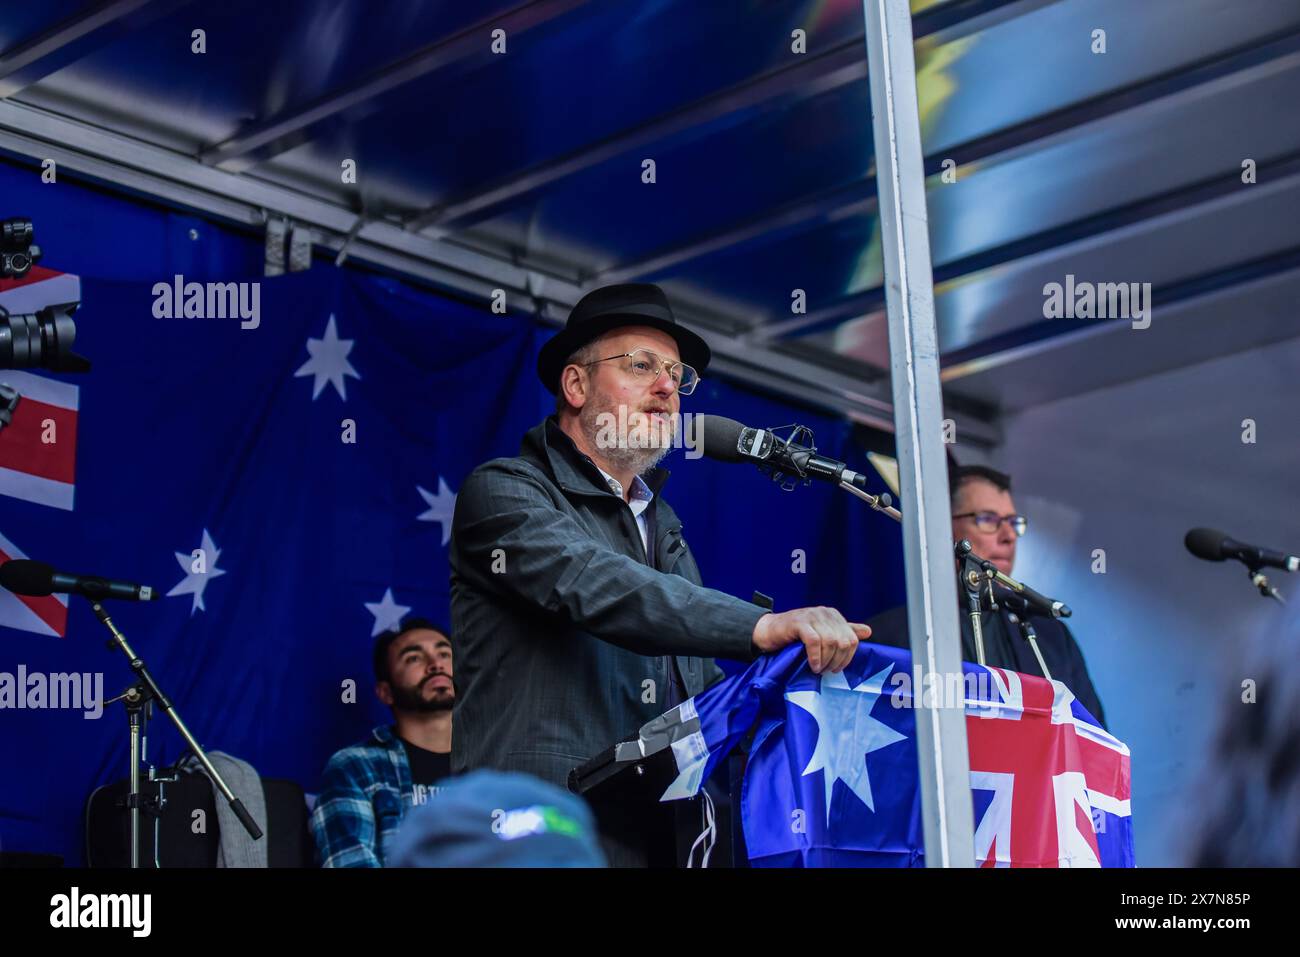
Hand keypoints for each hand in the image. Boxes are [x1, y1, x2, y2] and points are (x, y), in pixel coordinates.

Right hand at [751, 607, 870, 673]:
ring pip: (830, 642)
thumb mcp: (822, 633)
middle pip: (843, 641)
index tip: (836, 668)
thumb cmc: (795, 635)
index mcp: (834, 615)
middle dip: (837, 660)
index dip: (847, 657)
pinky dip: (815, 657)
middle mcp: (825, 613)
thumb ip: (844, 632)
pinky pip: (814, 641)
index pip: (852, 639)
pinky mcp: (799, 622)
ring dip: (826, 660)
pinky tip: (812, 665)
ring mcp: (812, 616)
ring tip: (818, 669)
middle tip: (827, 671)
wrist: (768, 631)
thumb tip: (868, 631)